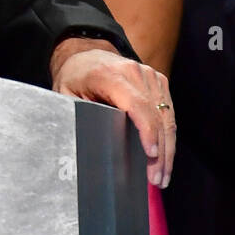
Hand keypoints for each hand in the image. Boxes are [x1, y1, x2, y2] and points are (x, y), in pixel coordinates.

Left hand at [49, 37, 174, 188]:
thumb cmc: (74, 78)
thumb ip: (76, 115)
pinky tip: (164, 156)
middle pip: (155, 115)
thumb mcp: (66, 95)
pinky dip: (168, 136)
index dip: (146, 130)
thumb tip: (83, 146)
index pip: (135, 104)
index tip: (151, 154)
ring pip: (166, 116)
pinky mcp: (158, 81)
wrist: (86, 55)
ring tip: (162, 175)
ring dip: (168, 148)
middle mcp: (133, 71)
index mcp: (108, 74)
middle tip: (157, 179)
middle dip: (160, 151)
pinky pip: (168, 112)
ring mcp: (149, 75)